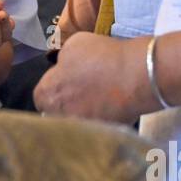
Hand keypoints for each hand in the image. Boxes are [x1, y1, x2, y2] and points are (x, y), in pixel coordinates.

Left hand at [34, 32, 158, 121]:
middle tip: (82, 89)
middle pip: (56, 112)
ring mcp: (79, 128)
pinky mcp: (101, 134)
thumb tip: (63, 67)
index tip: (66, 80)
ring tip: (99, 97)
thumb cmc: (102, 56)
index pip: (42, 96)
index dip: (55, 87)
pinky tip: (112, 105)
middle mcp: (58, 115)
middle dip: (66, 102)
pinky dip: (102, 118)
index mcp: (47, 93)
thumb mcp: (73, 46)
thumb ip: (62, 61)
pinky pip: (96, 128)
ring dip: (83, 111)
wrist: (138, 74)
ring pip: (75, 121)